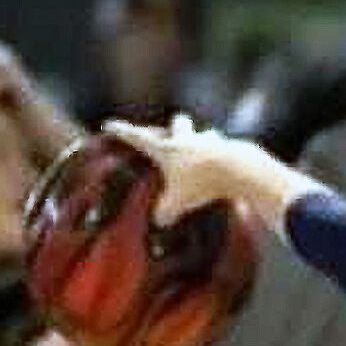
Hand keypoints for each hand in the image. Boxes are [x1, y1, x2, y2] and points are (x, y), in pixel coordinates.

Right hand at [106, 116, 264, 225]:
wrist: (237, 169)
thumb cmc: (202, 183)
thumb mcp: (178, 202)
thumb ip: (165, 212)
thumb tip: (159, 222)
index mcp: (167, 149)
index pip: (138, 137)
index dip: (122, 131)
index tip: (108, 125)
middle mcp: (187, 140)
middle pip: (178, 123)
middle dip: (175, 127)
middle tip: (174, 131)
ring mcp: (211, 141)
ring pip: (205, 133)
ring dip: (204, 139)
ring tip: (206, 149)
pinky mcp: (231, 148)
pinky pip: (226, 148)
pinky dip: (224, 154)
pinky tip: (228, 164)